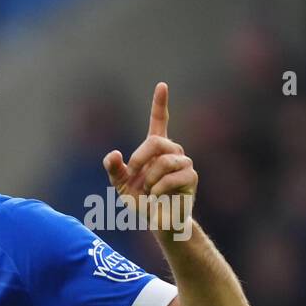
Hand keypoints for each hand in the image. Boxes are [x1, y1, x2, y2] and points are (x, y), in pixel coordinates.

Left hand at [102, 82, 197, 237]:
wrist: (158, 221)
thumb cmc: (141, 201)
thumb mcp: (121, 185)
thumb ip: (114, 169)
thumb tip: (113, 154)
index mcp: (155, 149)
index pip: (159, 122)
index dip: (160, 104)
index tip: (162, 85)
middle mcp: (173, 151)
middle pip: (155, 142)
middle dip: (139, 159)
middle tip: (133, 176)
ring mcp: (184, 163)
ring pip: (164, 161)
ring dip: (149, 179)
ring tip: (149, 191)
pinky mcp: (191, 177)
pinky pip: (171, 177)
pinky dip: (158, 189)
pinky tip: (157, 196)